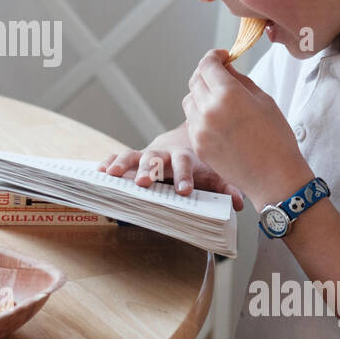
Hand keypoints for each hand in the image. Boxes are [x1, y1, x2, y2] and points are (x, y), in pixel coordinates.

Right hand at [96, 127, 245, 210]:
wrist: (191, 135)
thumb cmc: (204, 160)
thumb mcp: (216, 171)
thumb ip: (227, 186)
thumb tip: (240, 203)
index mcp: (187, 157)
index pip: (185, 165)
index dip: (184, 177)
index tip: (184, 191)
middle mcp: (166, 153)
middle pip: (156, 159)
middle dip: (149, 170)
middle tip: (143, 182)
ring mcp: (149, 154)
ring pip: (135, 156)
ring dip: (124, 165)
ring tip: (111, 174)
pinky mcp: (137, 156)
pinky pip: (122, 156)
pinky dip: (111, 161)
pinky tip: (100, 170)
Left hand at [183, 50, 309, 210]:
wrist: (274, 176)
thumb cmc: (276, 137)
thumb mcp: (263, 99)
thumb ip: (240, 80)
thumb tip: (226, 68)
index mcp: (227, 95)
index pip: (207, 64)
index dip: (214, 56)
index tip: (222, 56)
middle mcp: (208, 110)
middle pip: (195, 80)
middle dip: (206, 73)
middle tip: (220, 74)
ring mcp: (199, 129)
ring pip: (189, 100)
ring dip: (201, 94)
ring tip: (220, 99)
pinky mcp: (197, 145)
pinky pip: (192, 121)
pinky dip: (200, 114)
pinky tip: (218, 119)